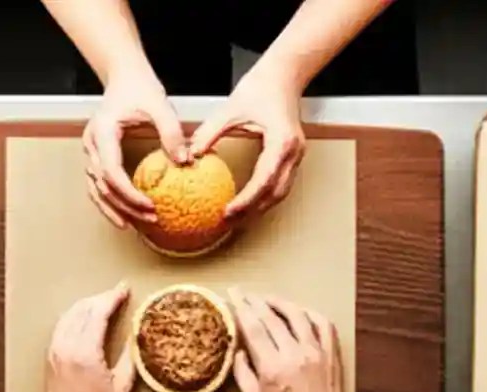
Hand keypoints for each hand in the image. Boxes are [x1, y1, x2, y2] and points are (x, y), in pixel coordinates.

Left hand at [44, 282, 136, 391]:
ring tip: (106, 300)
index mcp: (85, 352)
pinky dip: (76, 313)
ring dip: (88, 303)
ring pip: (70, 313)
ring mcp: (55, 349)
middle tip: (119, 293)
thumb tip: (137, 333)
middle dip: (102, 297)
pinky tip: (87, 314)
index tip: (124, 289)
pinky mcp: (50, 353)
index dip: (112, 298)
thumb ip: (130, 355)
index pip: (98, 313)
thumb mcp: (122, 384)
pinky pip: (62, 323)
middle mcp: (66, 346)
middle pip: (83, 308)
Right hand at [82, 63, 186, 229]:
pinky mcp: (98, 156)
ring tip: (136, 226)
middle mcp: (92, 144)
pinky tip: (127, 216)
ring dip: (115, 209)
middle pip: (102, 185)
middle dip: (125, 206)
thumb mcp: (160, 106)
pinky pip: (100, 185)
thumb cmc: (140, 89)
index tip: (149, 205)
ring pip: (97, 189)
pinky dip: (111, 202)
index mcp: (103, 131)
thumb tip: (185, 160)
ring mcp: (92, 151)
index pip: (110, 170)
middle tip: (150, 220)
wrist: (125, 77)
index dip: (128, 192)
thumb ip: (172, 132)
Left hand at [190, 68, 306, 223]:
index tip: (228, 211)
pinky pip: (281, 183)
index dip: (246, 200)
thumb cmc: (262, 86)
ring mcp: (297, 155)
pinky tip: (249, 201)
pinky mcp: (292, 155)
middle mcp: (293, 153)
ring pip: (281, 192)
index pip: (264, 180)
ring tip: (238, 218)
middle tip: (228, 222)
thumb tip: (190, 153)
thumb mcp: (231, 109)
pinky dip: (265, 195)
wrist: (285, 73)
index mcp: (281, 142)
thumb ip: (210, 133)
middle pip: (275, 194)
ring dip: (260, 208)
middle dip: (253, 212)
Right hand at [229, 289, 347, 391]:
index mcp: (273, 367)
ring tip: (268, 299)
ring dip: (281, 302)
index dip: (242, 307)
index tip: (234, 295)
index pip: (254, 327)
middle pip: (273, 317)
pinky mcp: (331, 354)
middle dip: (256, 301)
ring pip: (298, 314)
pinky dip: (310, 313)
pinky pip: (323, 324)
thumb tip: (239, 350)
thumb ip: (242, 372)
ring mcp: (316, 352)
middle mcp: (295, 354)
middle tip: (246, 293)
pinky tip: (299, 311)